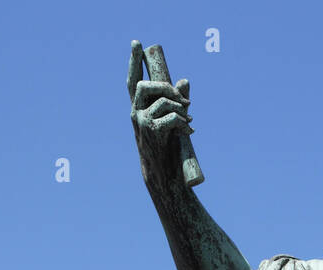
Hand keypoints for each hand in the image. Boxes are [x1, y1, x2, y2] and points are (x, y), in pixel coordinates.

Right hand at [127, 40, 192, 187]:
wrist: (164, 175)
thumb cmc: (167, 148)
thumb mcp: (171, 121)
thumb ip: (177, 101)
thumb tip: (185, 80)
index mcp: (139, 108)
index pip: (132, 81)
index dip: (134, 62)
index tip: (136, 43)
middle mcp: (135, 113)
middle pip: (146, 85)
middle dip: (167, 88)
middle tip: (184, 101)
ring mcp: (141, 122)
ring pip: (163, 101)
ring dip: (182, 108)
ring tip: (189, 120)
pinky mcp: (151, 131)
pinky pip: (172, 116)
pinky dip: (184, 122)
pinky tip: (190, 131)